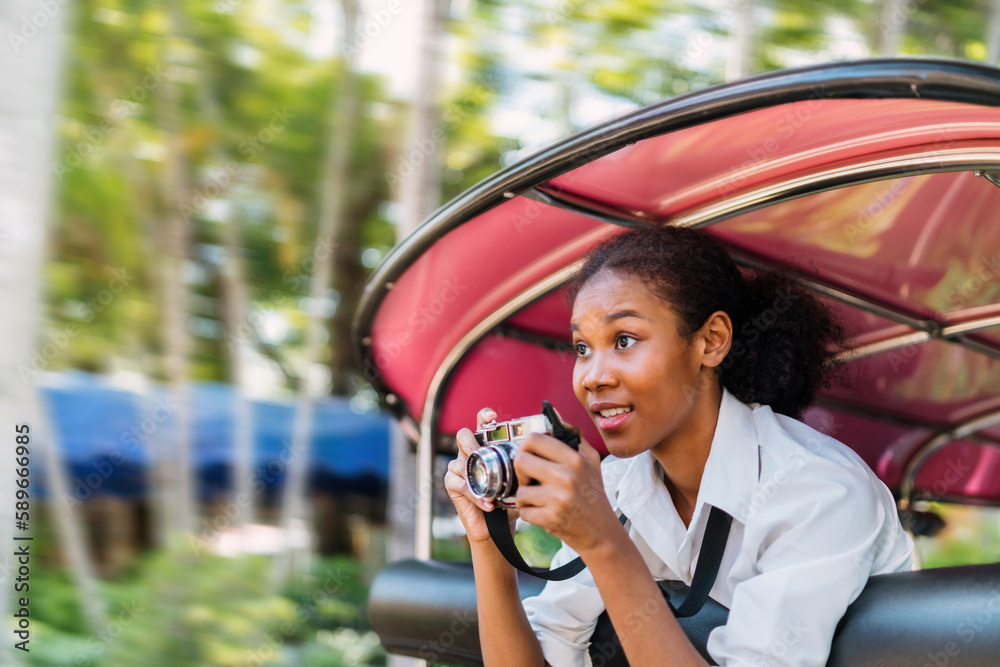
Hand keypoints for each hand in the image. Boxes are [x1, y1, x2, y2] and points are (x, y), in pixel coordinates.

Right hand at [444, 407, 518, 544]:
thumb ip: (523, 465)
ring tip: (486, 482)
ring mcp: (458, 469)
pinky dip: (476, 495)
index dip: (483, 416)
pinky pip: (461, 485)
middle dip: (471, 441)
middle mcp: (470, 454)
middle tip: (480, 450)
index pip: (481, 426)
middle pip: (462, 436)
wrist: (497, 525)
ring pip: (458, 461)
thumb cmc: (508, 499)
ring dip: (473, 472)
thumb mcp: (519, 479)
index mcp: (485, 448)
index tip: (492, 416)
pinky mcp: (453, 486)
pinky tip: (488, 504)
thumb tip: (540, 452)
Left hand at [512, 431, 622, 556]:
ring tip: (539, 500)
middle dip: (521, 472)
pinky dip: (529, 514)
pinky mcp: (551, 518)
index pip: (536, 439)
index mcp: (575, 459)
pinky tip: (543, 513)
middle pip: (521, 460)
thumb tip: (554, 415)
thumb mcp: (592, 462)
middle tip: (531, 479)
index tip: (530, 456)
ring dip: (525, 497)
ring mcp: (558, 498)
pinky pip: (523, 511)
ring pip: (520, 490)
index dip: (527, 446)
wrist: (603, 534)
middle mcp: (567, 476)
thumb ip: (573, 438)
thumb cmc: (593, 496)